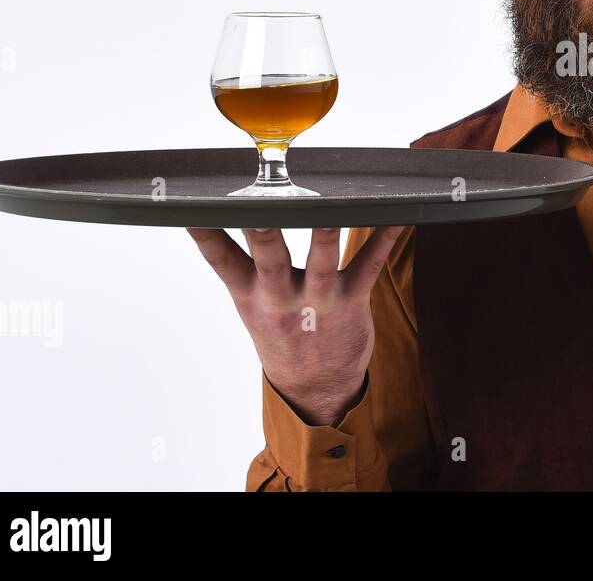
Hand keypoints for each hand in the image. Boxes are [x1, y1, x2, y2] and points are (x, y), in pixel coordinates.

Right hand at [187, 225, 403, 424]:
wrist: (314, 386)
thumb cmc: (283, 332)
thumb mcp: (252, 304)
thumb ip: (243, 263)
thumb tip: (230, 214)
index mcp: (250, 294)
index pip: (221, 259)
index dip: (206, 234)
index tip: (194, 208)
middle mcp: (281, 297)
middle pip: (269, 258)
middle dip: (263, 232)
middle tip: (259, 206)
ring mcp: (318, 300)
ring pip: (322, 261)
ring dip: (325, 233)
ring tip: (329, 207)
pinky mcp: (351, 301)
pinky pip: (370, 265)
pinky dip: (385, 238)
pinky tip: (398, 215)